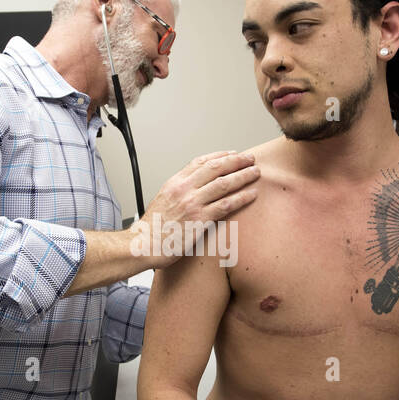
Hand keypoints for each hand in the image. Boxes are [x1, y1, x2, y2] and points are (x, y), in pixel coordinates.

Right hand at [131, 150, 258, 266]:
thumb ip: (178, 192)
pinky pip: (226, 205)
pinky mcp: (200, 219)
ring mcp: (192, 203)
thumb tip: (193, 188)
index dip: (220, 156)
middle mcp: (184, 189)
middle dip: (236, 161)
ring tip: (255, 173)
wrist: (144, 244)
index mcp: (175, 183)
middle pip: (215, 168)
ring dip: (243, 176)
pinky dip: (241, 198)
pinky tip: (251, 194)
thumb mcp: (162, 200)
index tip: (233, 154)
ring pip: (224, 183)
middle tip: (250, 159)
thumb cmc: (152, 228)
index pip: (200, 162)